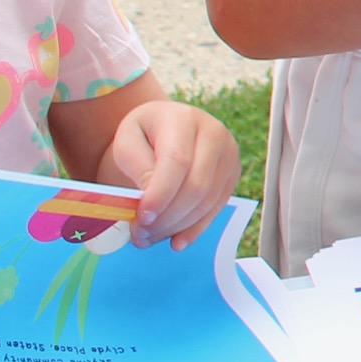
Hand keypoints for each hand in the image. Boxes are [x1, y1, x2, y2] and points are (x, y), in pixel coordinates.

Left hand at [110, 100, 240, 249]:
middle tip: (139, 234)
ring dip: (177, 226)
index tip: (141, 217)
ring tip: (148, 238)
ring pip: (207, 201)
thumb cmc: (143, 135)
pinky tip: (176, 242)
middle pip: (197, 185)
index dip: (160, 194)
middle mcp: (215, 133)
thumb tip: (153, 198)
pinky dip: (195, 229)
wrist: (167, 126)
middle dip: (167, 216)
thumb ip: (138, 166)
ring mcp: (229, 154)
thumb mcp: (127, 142)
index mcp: (184, 119)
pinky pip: (216, 208)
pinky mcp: (232, 174)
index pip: (177, 161)